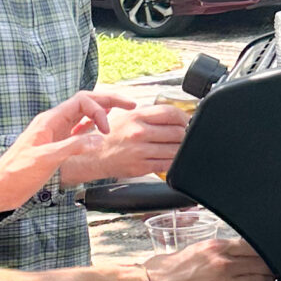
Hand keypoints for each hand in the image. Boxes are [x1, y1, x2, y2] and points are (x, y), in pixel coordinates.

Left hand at [0, 91, 132, 195]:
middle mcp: (54, 124)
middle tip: (131, 103)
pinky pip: (78, 131)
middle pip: (85, 104)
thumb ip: (73, 146)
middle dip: (108, 102)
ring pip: (83, 116)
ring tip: (122, 113)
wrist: (0, 187)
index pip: (82, 101)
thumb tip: (100, 139)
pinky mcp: (55, 146)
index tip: (108, 130)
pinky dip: (93, 128)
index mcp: (50, 120)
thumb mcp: (46, 158)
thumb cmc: (16, 172)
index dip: (100, 110)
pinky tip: (101, 132)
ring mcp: (55, 135)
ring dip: (102, 113)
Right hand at [67, 101, 190, 185]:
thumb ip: (148, 115)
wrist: (92, 156)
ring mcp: (140, 151)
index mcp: (137, 116)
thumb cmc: (110, 136)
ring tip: (180, 147)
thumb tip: (173, 115)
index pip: (171, 113)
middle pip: (177, 132)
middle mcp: (139, 132)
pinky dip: (174, 162)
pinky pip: (167, 165)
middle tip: (187, 136)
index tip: (188, 122)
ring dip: (182, 149)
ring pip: (175, 150)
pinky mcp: (141, 167)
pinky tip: (172, 159)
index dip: (184, 118)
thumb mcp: (126, 117)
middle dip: (186, 135)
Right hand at [142, 238, 269, 280]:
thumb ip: (217, 252)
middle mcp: (223, 264)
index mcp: (216, 248)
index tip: (268, 255)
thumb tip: (234, 254)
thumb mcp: (194, 250)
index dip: (265, 252)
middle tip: (271, 270)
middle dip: (269, 267)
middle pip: (261, 264)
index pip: (254, 246)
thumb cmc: (165, 270)